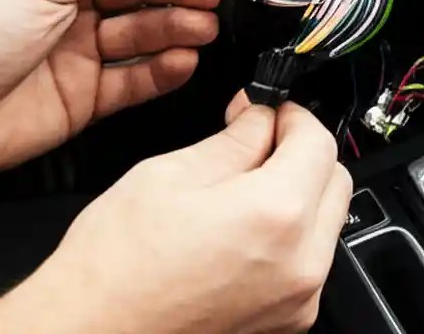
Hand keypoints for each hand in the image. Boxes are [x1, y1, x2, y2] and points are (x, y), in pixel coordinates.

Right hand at [0, 95, 352, 333]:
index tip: (268, 111)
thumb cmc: (115, 267)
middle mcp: (300, 263)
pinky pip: (307, 262)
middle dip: (301, 154)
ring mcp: (298, 300)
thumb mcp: (170, 174)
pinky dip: (287, 239)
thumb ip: (235, 139)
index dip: (291, 116)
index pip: (318, 141)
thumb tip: (262, 117)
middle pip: (334, 181)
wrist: (89, 333)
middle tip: (254, 145)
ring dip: (297, 197)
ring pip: (324, 223)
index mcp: (275, 215)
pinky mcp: (287, 322)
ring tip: (237, 195)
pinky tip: (238, 234)